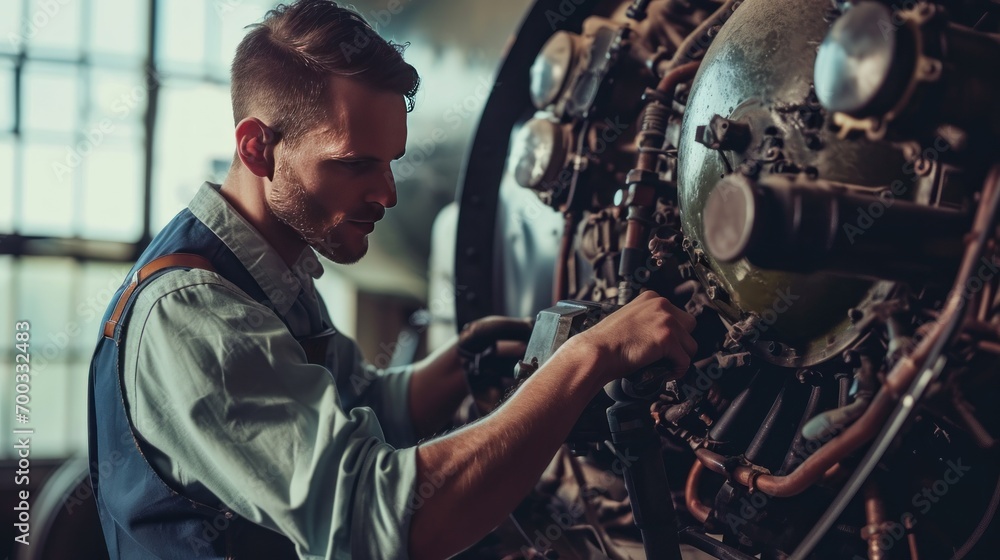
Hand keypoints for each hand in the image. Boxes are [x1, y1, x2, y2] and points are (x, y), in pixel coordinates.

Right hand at [571, 290, 696, 383]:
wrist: (596, 351)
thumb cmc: (607, 341)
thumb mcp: (629, 318)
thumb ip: (647, 319)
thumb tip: (662, 334)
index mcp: (651, 297)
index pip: (677, 315)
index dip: (673, 333)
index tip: (662, 346)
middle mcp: (661, 304)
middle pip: (689, 326)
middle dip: (680, 343)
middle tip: (665, 356)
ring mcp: (666, 320)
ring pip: (690, 345)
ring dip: (679, 358)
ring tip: (663, 365)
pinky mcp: (667, 338)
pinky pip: (685, 360)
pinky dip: (677, 370)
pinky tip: (664, 372)